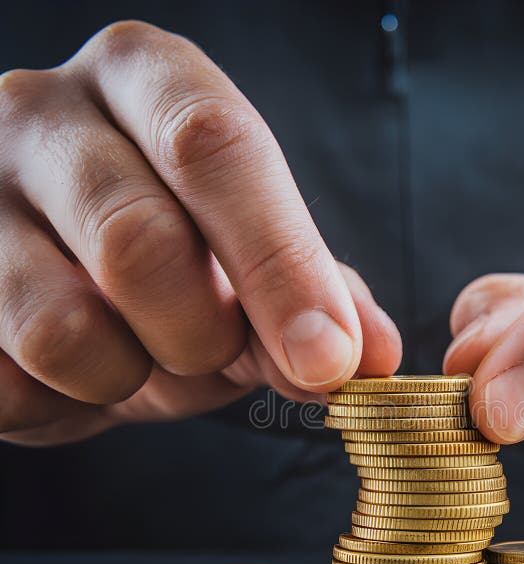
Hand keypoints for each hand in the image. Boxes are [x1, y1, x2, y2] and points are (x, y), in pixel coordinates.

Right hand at [0, 21, 400, 444]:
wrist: (62, 295)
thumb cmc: (173, 271)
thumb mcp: (250, 271)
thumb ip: (315, 298)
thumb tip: (370, 357)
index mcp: (144, 82)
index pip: (216, 147)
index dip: (281, 266)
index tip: (329, 359)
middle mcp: (44, 115)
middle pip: (138, 241)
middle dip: (201, 336)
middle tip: (212, 352)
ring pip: (61, 328)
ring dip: (127, 375)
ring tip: (134, 356)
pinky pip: (8, 382)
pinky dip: (66, 404)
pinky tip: (74, 376)